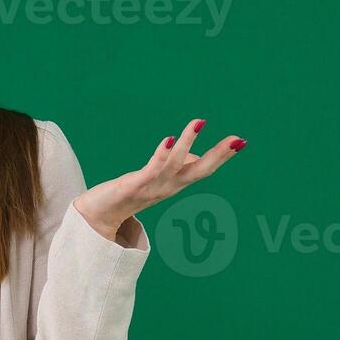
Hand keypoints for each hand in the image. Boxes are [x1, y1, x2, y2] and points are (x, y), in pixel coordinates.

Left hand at [73, 118, 245, 237]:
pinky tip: (168, 139)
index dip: (222, 156)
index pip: (203, 169)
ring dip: (187, 144)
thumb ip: (175, 167)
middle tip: (236, 139)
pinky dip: (161, 155)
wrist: (97, 217)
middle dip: (218, 155)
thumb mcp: (156, 179)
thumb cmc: (128, 194)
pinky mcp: (133, 186)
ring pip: (174, 165)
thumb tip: (192, 154)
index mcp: (174, 185)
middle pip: (198, 171)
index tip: (241, 141)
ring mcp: (151, 188)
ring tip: (198, 123)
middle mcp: (167, 188)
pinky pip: (150, 170)